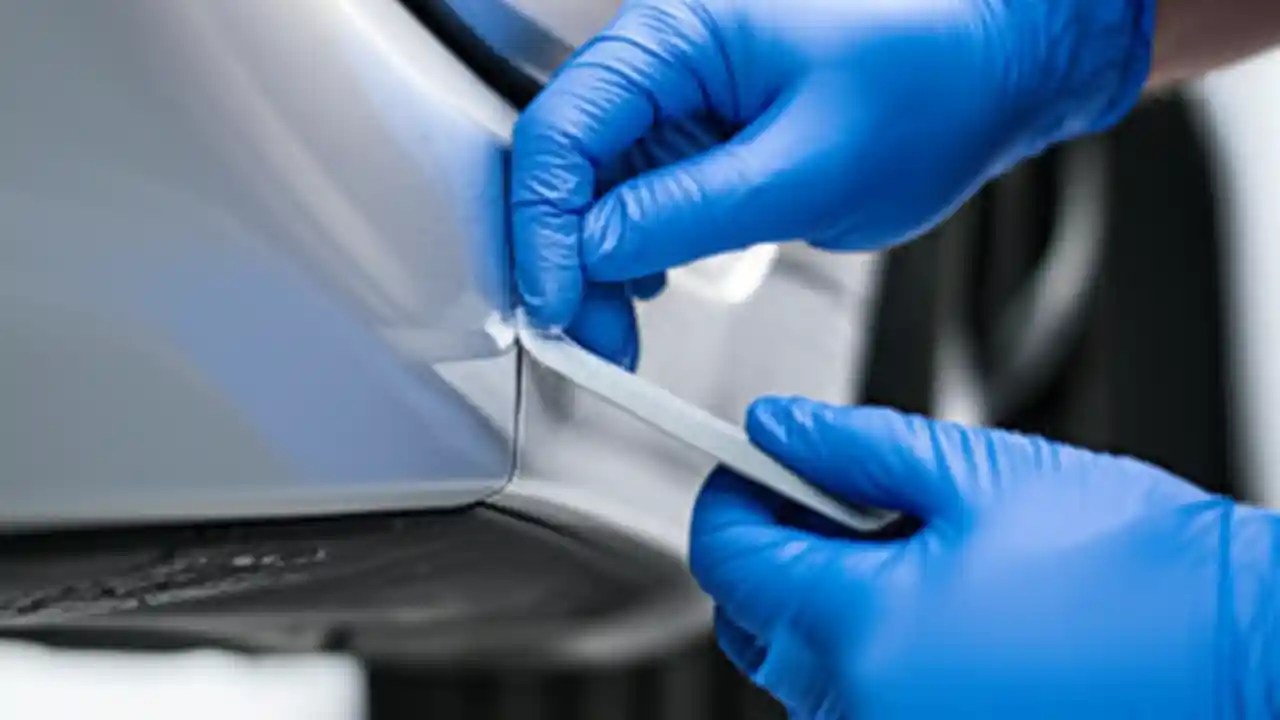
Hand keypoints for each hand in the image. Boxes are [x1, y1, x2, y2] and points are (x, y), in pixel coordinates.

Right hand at [512, 0, 1155, 364]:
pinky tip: (646, 290)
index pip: (561, 131)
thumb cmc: (930, 82)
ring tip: (619, 332)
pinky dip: (633, 252)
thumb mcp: (808, 166)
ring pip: (596, 190)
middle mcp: (667, 61)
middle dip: (565, 259)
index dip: (542, 229)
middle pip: (566, 165)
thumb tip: (596, 250)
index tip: (557, 305)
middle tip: (589, 338)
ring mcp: (685, 100)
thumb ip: (690, 210)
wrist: (995, 71)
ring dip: (596, 266)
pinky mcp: (706, 138)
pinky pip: (642, 196)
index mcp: (679, 36)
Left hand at [690, 397, 1277, 717]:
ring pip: (806, 664)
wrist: (1240, 655)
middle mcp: (863, 710)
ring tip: (912, 547)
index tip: (752, 464)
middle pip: (754, 618)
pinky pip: (861, 702)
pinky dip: (871, 651)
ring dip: (826, 599)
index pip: (727, 558)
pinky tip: (937, 606)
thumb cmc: (1133, 571)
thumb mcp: (974, 472)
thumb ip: (850, 447)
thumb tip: (778, 429)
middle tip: (838, 494)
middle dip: (777, 548)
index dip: (731, 496)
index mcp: (859, 629)